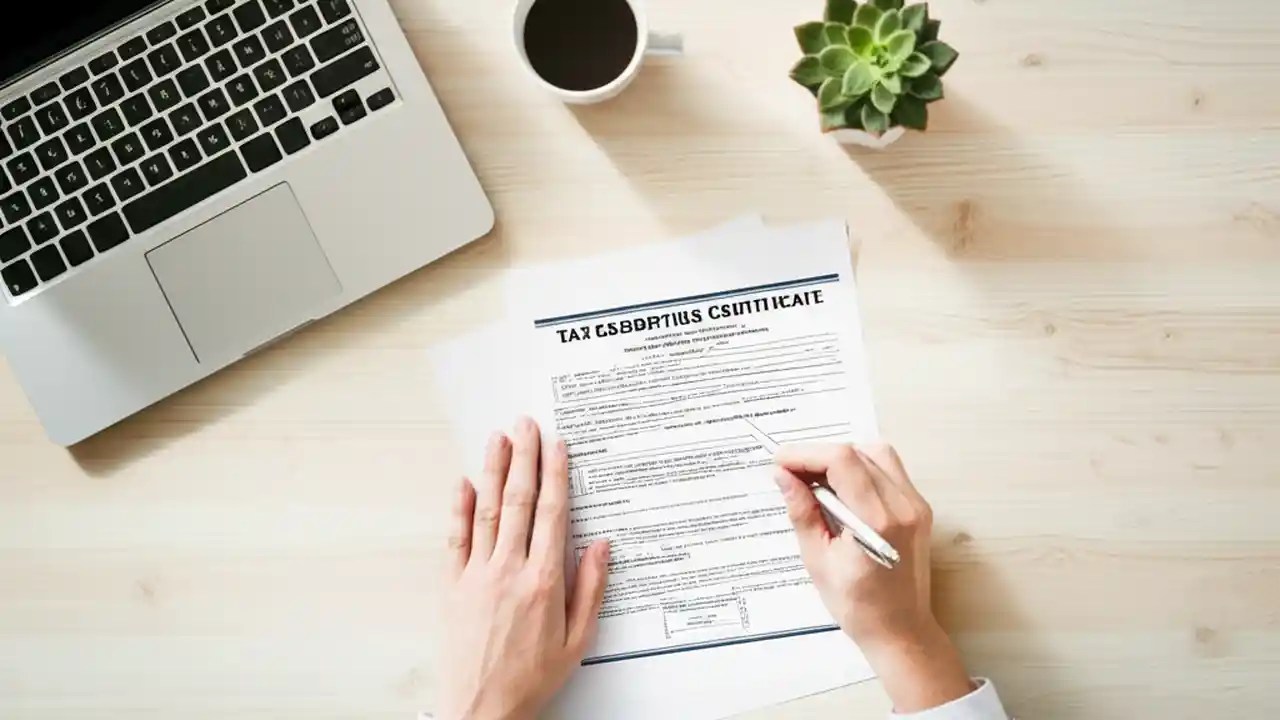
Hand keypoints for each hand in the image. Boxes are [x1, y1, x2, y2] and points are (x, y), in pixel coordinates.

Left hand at [438, 417, 610, 719]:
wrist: (481, 709)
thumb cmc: (529, 679)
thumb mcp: (577, 641)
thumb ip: (591, 589)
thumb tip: (600, 546)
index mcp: (543, 582)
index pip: (551, 514)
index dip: (555, 475)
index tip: (557, 447)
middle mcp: (508, 571)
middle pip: (517, 501)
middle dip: (524, 458)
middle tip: (527, 425)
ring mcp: (476, 576)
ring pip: (485, 511)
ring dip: (492, 470)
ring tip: (497, 439)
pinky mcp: (451, 587)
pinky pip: (455, 538)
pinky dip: (458, 508)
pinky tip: (462, 483)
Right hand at [773, 443, 972, 713]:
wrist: (902, 631)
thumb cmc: (858, 607)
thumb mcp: (818, 561)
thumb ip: (802, 512)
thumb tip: (783, 476)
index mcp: (877, 522)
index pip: (842, 461)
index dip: (806, 454)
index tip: (781, 462)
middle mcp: (903, 506)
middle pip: (858, 452)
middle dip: (819, 455)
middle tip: (793, 474)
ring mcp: (916, 505)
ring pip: (877, 454)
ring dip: (843, 458)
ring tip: (818, 481)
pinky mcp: (919, 508)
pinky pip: (889, 470)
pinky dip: (861, 469)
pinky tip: (842, 490)